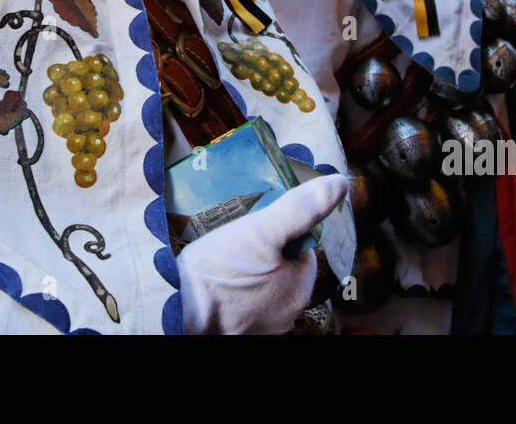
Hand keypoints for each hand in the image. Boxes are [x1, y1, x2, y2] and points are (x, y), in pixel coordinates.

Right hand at [178, 173, 347, 334]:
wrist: (175, 314)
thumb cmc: (219, 275)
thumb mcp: (261, 231)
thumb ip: (300, 209)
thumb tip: (340, 184)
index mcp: (301, 289)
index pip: (300, 247)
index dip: (278, 230)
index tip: (255, 223)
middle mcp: (288, 313)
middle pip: (280, 265)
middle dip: (261, 249)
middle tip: (234, 236)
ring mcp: (262, 325)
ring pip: (260, 283)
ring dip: (245, 268)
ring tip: (220, 255)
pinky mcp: (237, 330)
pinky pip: (242, 300)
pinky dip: (231, 289)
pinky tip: (214, 278)